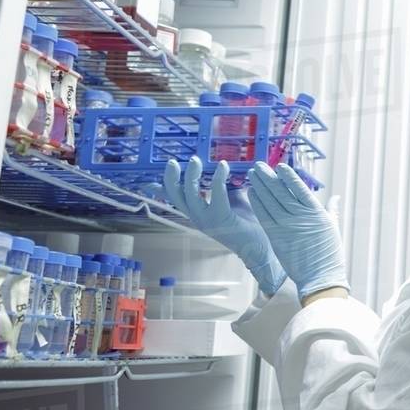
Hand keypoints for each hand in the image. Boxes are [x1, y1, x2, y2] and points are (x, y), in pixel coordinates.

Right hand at [163, 157, 286, 295]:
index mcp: (199, 215)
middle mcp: (199, 218)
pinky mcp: (223, 219)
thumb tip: (225, 171)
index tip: (147, 182)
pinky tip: (223, 165)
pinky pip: (216, 195)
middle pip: (176, 197)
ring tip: (195, 160)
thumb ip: (226, 189)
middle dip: (170, 178)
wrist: (262, 249)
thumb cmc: (250, 224)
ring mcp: (208, 220)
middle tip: (172, 161)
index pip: (175, 201)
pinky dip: (218, 178)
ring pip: (190, 196)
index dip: (160, 191)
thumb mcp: (234, 202)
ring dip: (191, 176)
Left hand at [247, 162, 349, 301]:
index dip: (288, 176)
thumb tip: (336, 197)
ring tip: (253, 175)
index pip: (298, 188)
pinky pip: (264, 215)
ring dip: (259, 186)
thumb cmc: (329, 253)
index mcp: (315, 212)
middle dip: (268, 177)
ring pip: (269, 201)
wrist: (320, 276)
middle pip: (280, 191)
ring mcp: (286, 226)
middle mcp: (299, 216)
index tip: (279, 166)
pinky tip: (252, 193)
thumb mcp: (332, 227)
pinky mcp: (276, 236)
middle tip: (259, 165)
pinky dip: (257, 203)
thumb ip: (331, 210)